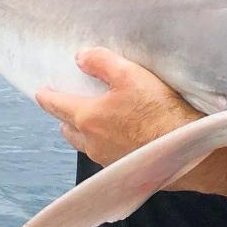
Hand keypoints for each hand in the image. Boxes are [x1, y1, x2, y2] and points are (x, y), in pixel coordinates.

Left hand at [36, 48, 201, 167]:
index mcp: (87, 118)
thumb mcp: (129, 74)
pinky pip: (105, 155)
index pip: (56, 105)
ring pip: (86, 144)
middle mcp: (92, 143)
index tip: (40, 92)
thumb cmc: (158, 110)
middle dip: (65, 117)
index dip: (46, 96)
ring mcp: (107, 160)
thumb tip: (81, 57)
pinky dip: (105, 144)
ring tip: (97, 121)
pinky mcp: (124, 169)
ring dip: (85, 133)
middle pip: (67, 130)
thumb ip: (101, 62)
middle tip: (71, 105)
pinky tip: (121, 136)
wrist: (185, 146)